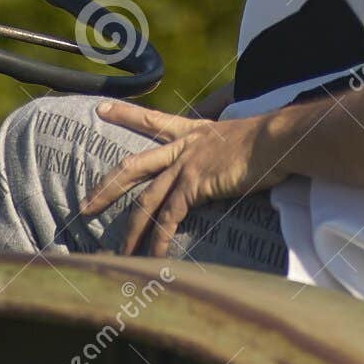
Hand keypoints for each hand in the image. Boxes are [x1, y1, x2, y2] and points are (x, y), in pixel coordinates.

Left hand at [81, 102, 289, 257]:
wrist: (278, 139)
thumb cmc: (268, 140)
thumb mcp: (239, 136)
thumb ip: (224, 147)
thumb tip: (227, 158)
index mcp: (192, 131)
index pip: (152, 120)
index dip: (125, 114)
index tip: (100, 108)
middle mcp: (184, 146)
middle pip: (134, 167)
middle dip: (107, 188)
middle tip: (85, 206)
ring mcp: (187, 165)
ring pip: (147, 200)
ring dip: (132, 229)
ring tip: (119, 252)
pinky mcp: (196, 184)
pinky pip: (170, 216)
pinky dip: (160, 237)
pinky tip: (152, 255)